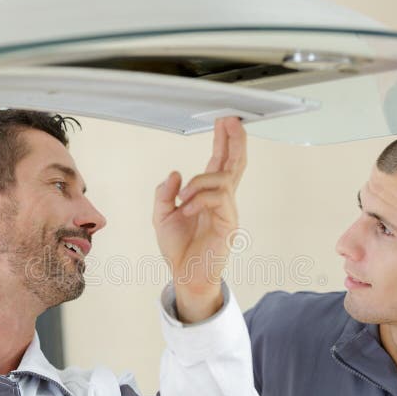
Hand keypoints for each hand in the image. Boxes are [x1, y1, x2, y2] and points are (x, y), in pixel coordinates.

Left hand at [153, 118, 246, 322]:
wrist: (185, 274)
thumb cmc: (179, 248)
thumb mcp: (161, 216)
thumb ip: (165, 193)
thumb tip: (175, 173)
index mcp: (208, 195)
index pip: (220, 162)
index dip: (224, 141)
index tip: (226, 122)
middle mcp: (222, 199)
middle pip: (235, 163)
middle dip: (234, 140)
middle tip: (231, 121)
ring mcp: (228, 210)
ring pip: (221, 179)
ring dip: (198, 183)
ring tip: (183, 199)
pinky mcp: (229, 223)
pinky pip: (217, 198)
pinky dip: (198, 200)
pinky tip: (186, 211)